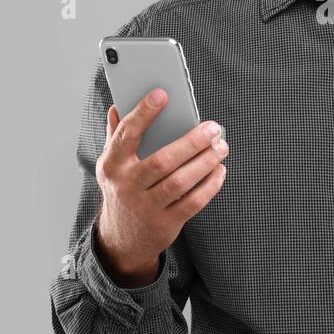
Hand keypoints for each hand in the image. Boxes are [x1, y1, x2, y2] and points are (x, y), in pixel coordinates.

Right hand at [93, 88, 228, 283]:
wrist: (122, 239)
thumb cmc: (123, 190)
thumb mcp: (112, 165)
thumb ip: (116, 136)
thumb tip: (116, 107)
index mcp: (112, 165)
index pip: (127, 135)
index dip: (143, 113)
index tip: (162, 94)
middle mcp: (127, 186)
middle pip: (163, 161)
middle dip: (191, 142)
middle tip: (213, 128)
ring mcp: (146, 207)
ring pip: (180, 182)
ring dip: (206, 162)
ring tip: (221, 146)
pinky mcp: (166, 223)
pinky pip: (193, 202)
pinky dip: (210, 185)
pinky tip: (220, 169)